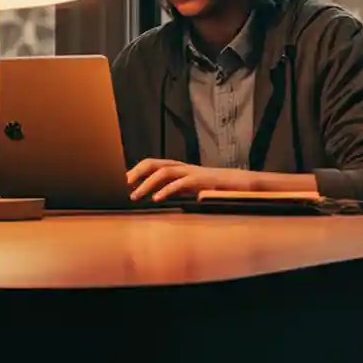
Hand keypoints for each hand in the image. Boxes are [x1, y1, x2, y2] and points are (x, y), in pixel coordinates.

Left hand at [126, 159, 252, 201]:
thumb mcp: (189, 188)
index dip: (137, 171)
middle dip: (137, 173)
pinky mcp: (201, 180)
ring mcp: (192, 172)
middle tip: (123, 185)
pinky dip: (166, 190)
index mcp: (179, 168)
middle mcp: (183, 167)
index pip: (153, 164)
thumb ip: (173, 188)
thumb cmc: (213, 187)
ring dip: (147, 183)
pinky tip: (157, 199)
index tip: (123, 182)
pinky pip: (180, 183)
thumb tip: (155, 194)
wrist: (239, 184)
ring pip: (164, 172)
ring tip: (135, 196)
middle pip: (154, 163)